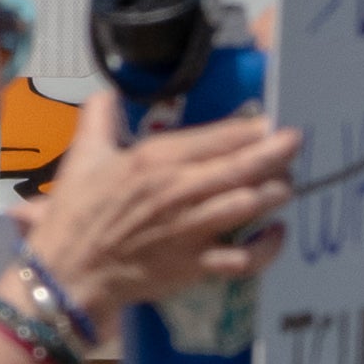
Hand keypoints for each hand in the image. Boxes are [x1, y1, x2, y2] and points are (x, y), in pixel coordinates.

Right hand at [24, 79, 297, 332]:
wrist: (67, 272)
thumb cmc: (77, 214)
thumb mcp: (83, 155)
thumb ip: (100, 117)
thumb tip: (109, 91)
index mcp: (154, 160)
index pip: (216, 137)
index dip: (250, 129)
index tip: (271, 123)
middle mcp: (179, 191)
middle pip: (242, 167)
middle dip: (277, 152)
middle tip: (296, 142)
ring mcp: (191, 230)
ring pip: (250, 204)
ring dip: (276, 192)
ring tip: (288, 183)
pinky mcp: (196, 265)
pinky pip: (245, 258)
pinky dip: (268, 247)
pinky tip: (278, 232)